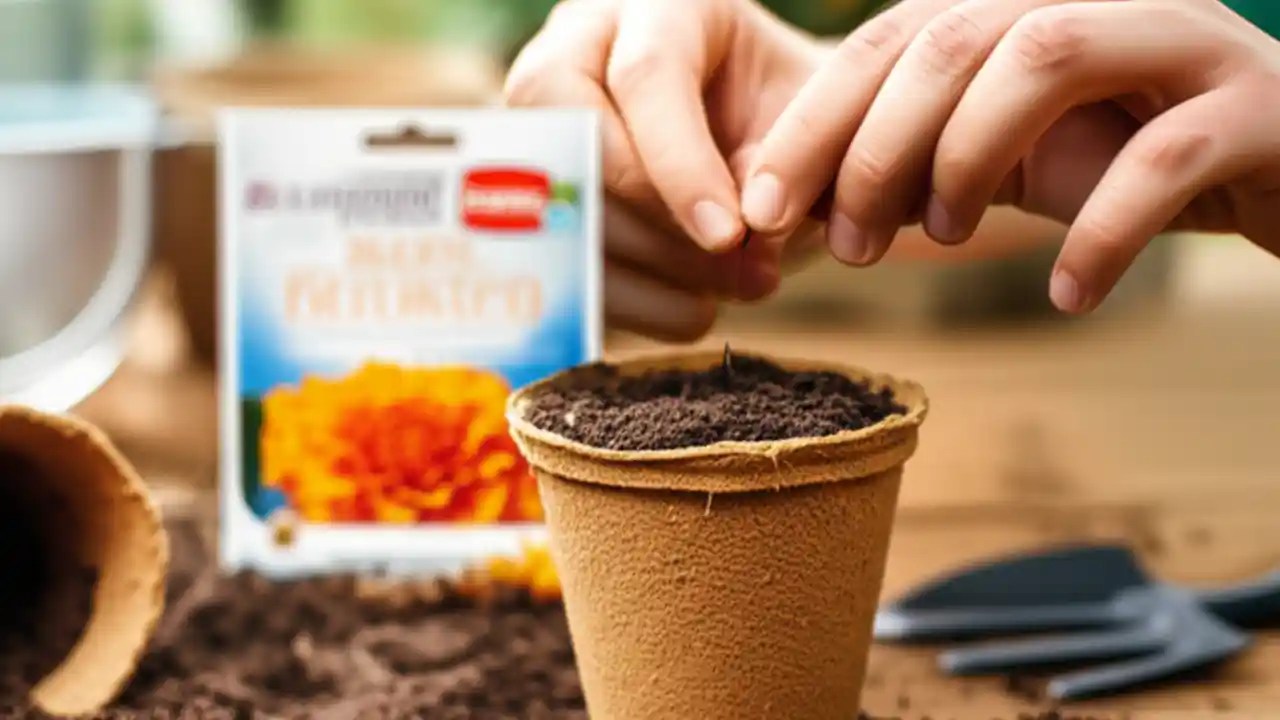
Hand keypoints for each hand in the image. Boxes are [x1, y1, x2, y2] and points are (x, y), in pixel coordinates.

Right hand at [505, 0, 824, 339]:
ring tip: (734, 292)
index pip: (647, 76)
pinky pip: (561, 261)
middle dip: (657, 224)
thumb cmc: (789, 115)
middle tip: (739, 272)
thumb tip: (741, 241)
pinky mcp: (535, 193)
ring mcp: (543, 120)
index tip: (728, 236)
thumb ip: (781, 165)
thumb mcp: (805, 121)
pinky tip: (695, 308)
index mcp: (659, 6)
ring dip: (651, 271)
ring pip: (560, 205)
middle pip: (579, 137)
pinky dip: (633, 302)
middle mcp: (579, 48)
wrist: (761, 133)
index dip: (680, 165)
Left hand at [746, 0, 1279, 312]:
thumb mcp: (1009, 159)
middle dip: (874, 145)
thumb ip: (919, 166)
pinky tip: (1065, 293)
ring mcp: (1183, 41)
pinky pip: (1167, 159)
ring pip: (1045, 55)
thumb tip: (798, 210)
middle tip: (844, 246)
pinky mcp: (1256, 107)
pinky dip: (1102, 231)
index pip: (892, 37)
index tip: (758, 208)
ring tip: (940, 240)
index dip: (814, 120)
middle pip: (952, 36)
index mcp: (1025, 5)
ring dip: (968, 155)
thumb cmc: (1130, 164)